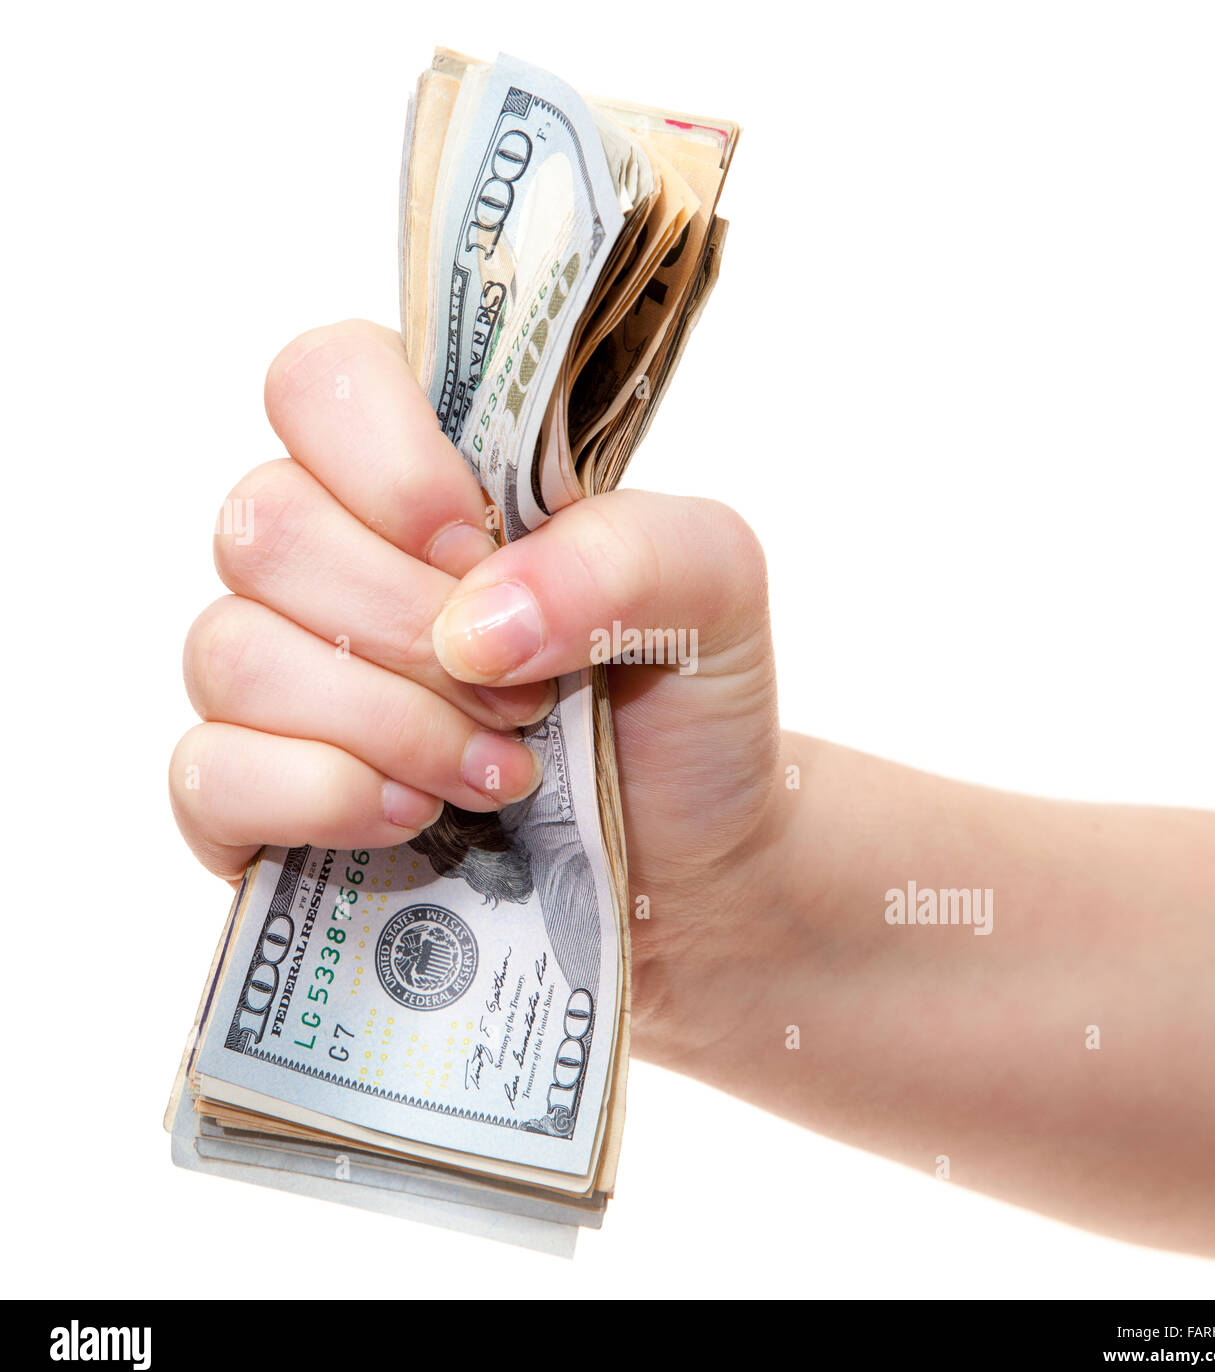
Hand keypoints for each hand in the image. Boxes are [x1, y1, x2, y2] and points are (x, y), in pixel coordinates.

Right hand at [170, 320, 781, 1053]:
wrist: (689, 854)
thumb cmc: (686, 701)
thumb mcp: (714, 589)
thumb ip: (624, 555)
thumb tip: (472, 624)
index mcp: (427, 471)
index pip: (322, 380)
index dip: (384, 461)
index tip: (474, 546)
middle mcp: (330, 558)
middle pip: (263, 527)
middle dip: (408, 628)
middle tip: (525, 694)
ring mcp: (281, 675)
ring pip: (231, 653)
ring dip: (387, 724)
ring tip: (501, 775)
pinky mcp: (256, 790)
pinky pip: (206, 772)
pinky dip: (316, 797)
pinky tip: (410, 818)